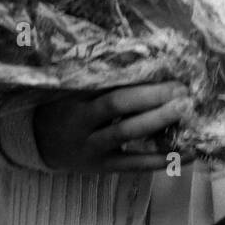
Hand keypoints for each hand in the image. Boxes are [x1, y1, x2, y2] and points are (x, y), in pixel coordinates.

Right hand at [32, 81, 193, 172]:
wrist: (38, 143)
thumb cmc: (63, 107)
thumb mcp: (71, 89)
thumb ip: (99, 78)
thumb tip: (146, 57)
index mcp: (74, 95)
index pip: (105, 81)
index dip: (134, 75)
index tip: (163, 66)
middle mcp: (81, 121)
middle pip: (117, 104)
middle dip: (151, 95)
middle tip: (181, 88)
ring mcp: (92, 146)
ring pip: (128, 132)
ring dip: (159, 121)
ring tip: (187, 112)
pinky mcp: (104, 166)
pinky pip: (136, 163)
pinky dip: (163, 158)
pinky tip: (187, 151)